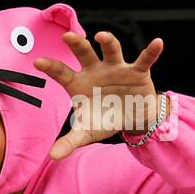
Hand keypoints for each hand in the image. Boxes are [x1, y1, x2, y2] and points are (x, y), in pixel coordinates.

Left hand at [35, 31, 166, 159]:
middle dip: (77, 45)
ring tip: (102, 36)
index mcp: (79, 84)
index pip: (62, 73)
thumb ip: (69, 142)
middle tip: (67, 36)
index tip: (37, 62)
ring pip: (112, 52)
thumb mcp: (86, 132)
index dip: (51, 67)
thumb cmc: (104, 120)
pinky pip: (145, 60)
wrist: (132, 120)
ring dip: (108, 43)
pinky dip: (151, 52)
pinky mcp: (138, 72)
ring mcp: (117, 69)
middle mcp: (96, 71)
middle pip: (84, 54)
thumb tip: (52, 157)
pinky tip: (157, 43)